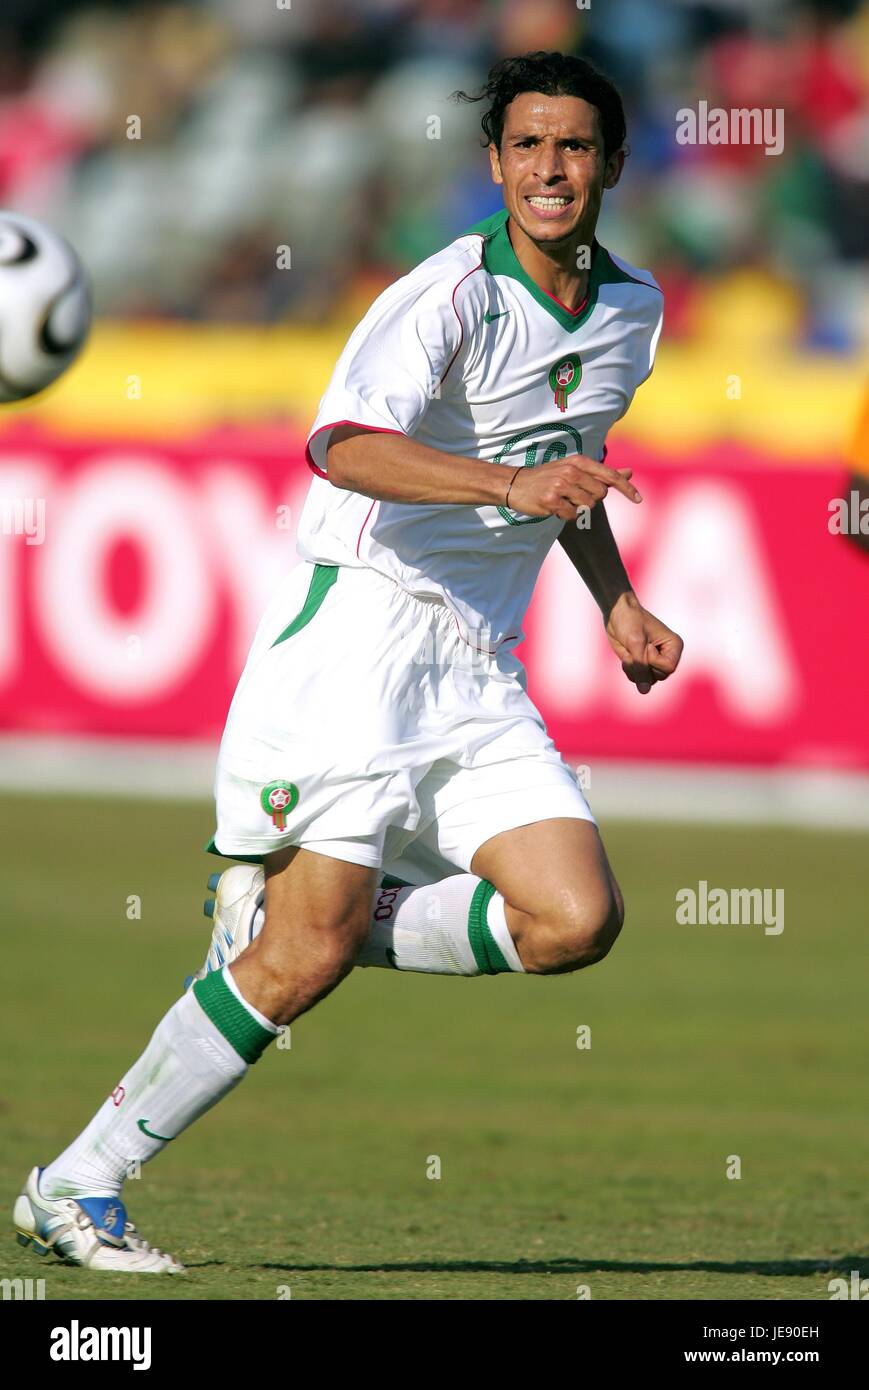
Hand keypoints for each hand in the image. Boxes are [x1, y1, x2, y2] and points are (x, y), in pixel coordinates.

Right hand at [506, 454, 640, 519]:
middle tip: (574, 495)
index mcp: (579, 462)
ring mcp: (561, 485)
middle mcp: (571, 471)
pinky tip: (555, 507)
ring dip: (578, 508)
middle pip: (600, 494)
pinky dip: (567, 516)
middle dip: (591, 499)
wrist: (516, 484)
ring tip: (563, 500)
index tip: (639, 499)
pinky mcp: (551, 500)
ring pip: (587, 506)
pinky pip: (572, 516)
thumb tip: (630, 473)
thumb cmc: (549, 477)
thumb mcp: (575, 470)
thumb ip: (603, 473)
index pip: (609, 475)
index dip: (626, 488)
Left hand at [605, 592, 683, 694]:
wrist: (617, 613)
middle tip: (635, 648)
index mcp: (674, 646)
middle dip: (641, 665)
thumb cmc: (630, 621)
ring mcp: (655, 661)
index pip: (668, 668)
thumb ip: (641, 667)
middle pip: (658, 676)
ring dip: (633, 669)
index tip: (646, 645)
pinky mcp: (643, 664)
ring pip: (647, 681)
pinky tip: (627, 655)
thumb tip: (644, 691)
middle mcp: (668, 655)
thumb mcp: (635, 643)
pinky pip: (637, 679)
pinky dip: (629, 669)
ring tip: (630, 652)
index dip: (653, 660)